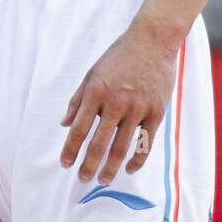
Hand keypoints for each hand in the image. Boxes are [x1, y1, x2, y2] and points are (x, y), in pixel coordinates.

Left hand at [59, 22, 178, 184]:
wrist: (152, 41)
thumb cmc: (119, 56)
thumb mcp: (92, 73)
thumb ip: (78, 99)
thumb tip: (64, 123)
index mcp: (96, 91)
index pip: (79, 128)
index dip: (71, 149)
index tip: (65, 164)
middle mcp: (115, 102)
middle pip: (99, 143)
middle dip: (88, 165)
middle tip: (82, 179)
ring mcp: (138, 108)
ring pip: (122, 147)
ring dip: (111, 168)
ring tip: (103, 180)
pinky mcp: (156, 112)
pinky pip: (145, 143)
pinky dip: (136, 160)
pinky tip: (128, 168)